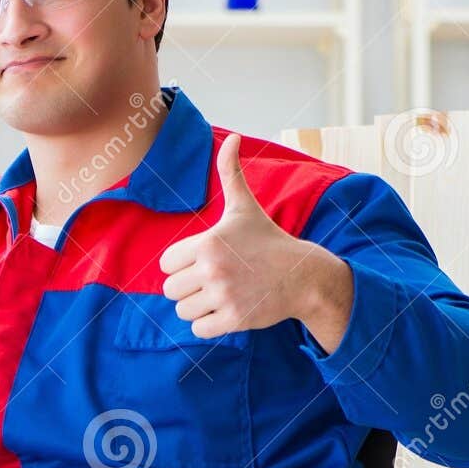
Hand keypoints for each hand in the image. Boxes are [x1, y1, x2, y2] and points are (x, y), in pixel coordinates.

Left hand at [159, 133, 351, 349]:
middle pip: (170, 290)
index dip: (181, 264)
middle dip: (187, 288)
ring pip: (182, 311)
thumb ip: (230, 173)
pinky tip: (225, 311)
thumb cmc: (267, 240)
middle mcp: (213, 269)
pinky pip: (198, 330)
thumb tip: (232, 137)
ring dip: (196, 307)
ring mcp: (223, 296)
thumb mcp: (244, 207)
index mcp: (208, 242)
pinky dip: (207, 325)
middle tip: (211, 281)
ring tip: (219, 295)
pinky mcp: (233, 320)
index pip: (166, 264)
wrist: (301, 275)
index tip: (203, 262)